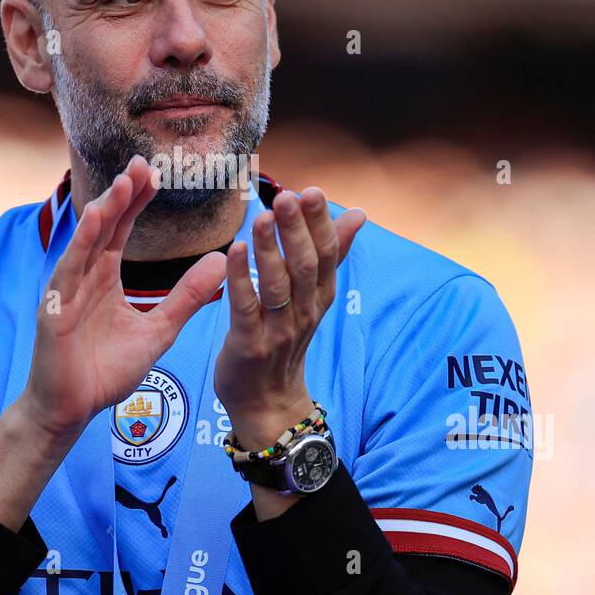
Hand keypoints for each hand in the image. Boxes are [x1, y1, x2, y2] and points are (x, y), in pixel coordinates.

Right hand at [18, 155, 227, 441]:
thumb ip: (187, 296)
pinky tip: (94, 222)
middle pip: (104, 226)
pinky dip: (80, 245)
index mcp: (105, 277)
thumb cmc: (106, 371)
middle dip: (122, 194)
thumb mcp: (159, 330)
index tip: (156, 174)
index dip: (137, 201)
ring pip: (85, 242)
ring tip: (123, 183)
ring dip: (103, 211)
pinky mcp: (54, 309)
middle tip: (142, 162)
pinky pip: (69, 271)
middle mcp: (84, 275)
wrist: (73, 409)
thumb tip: (222, 261)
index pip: (121, 230)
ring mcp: (66, 289)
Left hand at [214, 187, 366, 450]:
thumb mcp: (314, 296)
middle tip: (289, 196)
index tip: (313, 191)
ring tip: (263, 215)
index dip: (321, 224)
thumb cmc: (286, 338)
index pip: (327, 255)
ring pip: (278, 286)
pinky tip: (235, 250)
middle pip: (306, 266)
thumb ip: (332, 254)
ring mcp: (278, 330)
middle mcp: (304, 311)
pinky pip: (246, 308)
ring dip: (272, 249)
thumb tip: (359, 214)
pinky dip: (241, 278)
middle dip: (298, 230)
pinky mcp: (249, 345)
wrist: (268, 403)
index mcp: (319, 296)